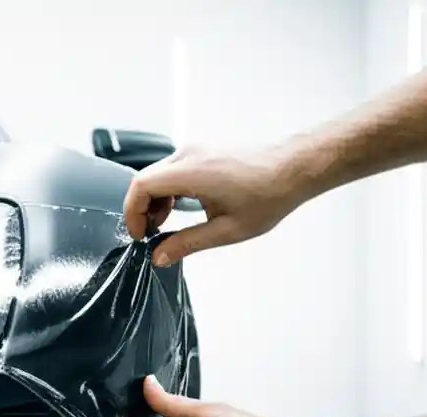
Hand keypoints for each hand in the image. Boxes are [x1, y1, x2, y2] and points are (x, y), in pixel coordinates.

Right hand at [122, 145, 308, 266]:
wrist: (293, 169)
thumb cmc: (269, 195)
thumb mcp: (227, 230)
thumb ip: (187, 244)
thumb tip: (160, 257)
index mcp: (192, 172)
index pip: (141, 186)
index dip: (133, 213)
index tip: (140, 235)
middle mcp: (189, 155)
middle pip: (145, 180)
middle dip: (141, 209)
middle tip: (149, 235)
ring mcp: (195, 151)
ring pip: (157, 175)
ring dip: (154, 201)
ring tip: (164, 226)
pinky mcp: (201, 153)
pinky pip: (171, 170)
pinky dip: (166, 191)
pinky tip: (178, 210)